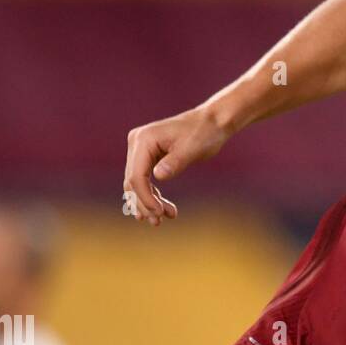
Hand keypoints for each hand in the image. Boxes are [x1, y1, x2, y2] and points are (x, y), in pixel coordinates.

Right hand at [123, 106, 229, 225]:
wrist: (212, 122)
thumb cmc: (204, 133)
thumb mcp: (192, 149)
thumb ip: (175, 162)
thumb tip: (158, 176)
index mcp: (143, 140)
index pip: (136, 176)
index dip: (145, 198)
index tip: (159, 213)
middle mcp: (136, 143)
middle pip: (133, 181)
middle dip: (145, 203)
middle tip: (159, 222)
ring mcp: (140, 149)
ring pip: (136, 183)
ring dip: (147, 202)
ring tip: (161, 220)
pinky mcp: (147, 155)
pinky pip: (144, 178)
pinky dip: (152, 194)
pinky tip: (162, 208)